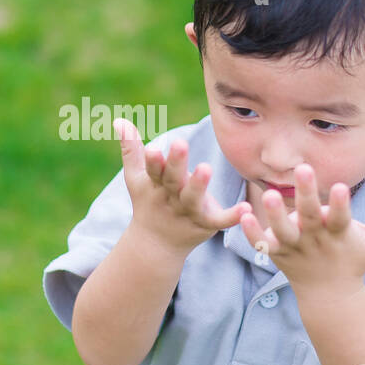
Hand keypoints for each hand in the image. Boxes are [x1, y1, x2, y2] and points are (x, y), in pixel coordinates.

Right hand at [115, 118, 251, 254]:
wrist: (157, 244)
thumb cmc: (149, 202)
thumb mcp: (137, 178)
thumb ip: (131, 149)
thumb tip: (118, 120)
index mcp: (156, 184)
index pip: (153, 170)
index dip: (153, 161)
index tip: (153, 148)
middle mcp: (172, 197)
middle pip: (173, 180)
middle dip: (176, 164)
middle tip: (180, 143)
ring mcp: (189, 211)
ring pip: (194, 198)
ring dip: (198, 185)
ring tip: (206, 167)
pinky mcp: (207, 224)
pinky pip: (221, 220)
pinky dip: (233, 216)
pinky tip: (247, 208)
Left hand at [239, 163, 364, 294]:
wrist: (328, 295)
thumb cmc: (354, 261)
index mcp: (339, 233)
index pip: (341, 217)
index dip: (340, 203)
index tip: (339, 187)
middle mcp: (315, 239)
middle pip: (309, 216)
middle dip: (305, 194)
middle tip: (302, 169)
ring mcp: (294, 247)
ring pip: (283, 231)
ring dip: (275, 215)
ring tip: (269, 194)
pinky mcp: (276, 254)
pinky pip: (261, 244)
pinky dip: (252, 233)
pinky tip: (242, 215)